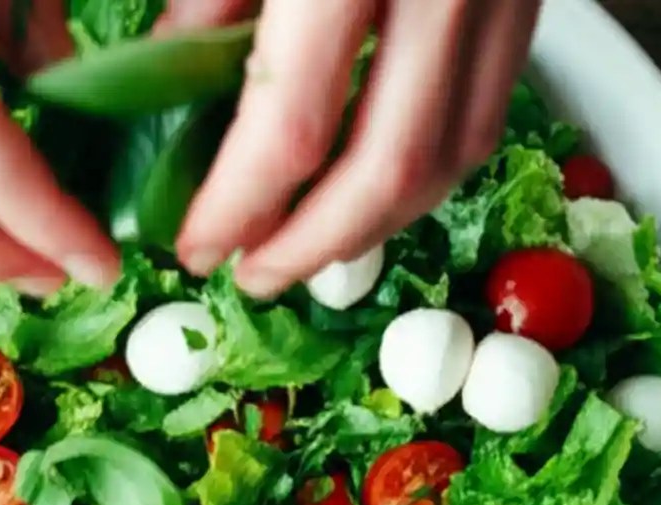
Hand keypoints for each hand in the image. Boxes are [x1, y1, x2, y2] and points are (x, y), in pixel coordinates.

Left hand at [164, 0, 541, 296]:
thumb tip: (171, 75)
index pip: (293, 130)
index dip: (238, 208)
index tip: (198, 246)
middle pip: (386, 170)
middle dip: (312, 246)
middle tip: (255, 273)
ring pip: (453, 155)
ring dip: (376, 220)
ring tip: (310, 242)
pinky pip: (488, 112)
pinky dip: (429, 167)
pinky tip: (374, 181)